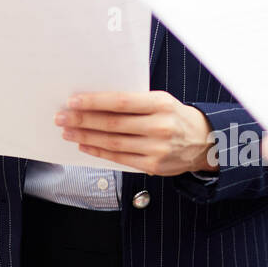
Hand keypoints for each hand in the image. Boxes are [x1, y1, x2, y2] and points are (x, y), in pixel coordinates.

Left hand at [55, 90, 216, 176]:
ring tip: (68, 132)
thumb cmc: (175, 116)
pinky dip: (99, 152)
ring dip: (86, 137)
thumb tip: (95, 102)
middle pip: (113, 124)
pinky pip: (119, 158)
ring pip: (113, 143)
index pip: (121, 102)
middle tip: (62, 117)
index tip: (74, 101)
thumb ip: (134, 102)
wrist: (205, 141)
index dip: (95, 102)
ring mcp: (157, 148)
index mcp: (161, 104)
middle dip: (83, 120)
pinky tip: (85, 146)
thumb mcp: (161, 101)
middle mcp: (159, 126)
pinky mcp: (153, 166)